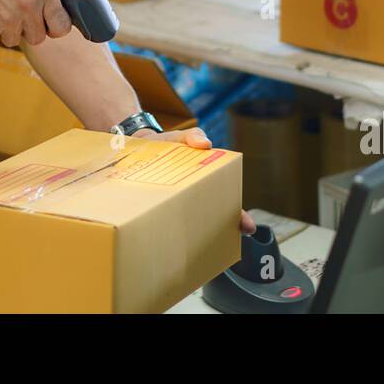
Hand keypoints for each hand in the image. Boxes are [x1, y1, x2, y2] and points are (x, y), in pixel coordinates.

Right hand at [0, 0, 71, 47]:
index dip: (54, 28)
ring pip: (14, 40)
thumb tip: (56, 9)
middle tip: (15, 15)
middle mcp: (29, 6)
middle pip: (37, 38)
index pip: (62, 26)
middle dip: (27, 30)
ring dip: (6, 30)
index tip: (47, 26)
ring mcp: (9, 19)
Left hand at [134, 126, 255, 233]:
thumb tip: (205, 144)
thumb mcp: (181, 137)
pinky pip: (163, 222)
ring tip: (195, 246)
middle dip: (220, 229)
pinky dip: (166, 232)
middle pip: (211, 217)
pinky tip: (164, 239)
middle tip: (226, 239)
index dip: (238, 215)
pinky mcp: (155, 208)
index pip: (227, 201)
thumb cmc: (166, 145)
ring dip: (193, 234)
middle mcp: (192, 198)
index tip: (248, 227)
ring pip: (189, 224)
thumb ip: (193, 137)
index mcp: (205, 183)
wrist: (135, 147)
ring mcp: (174, 205)